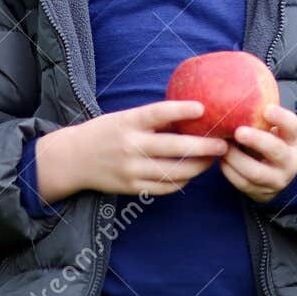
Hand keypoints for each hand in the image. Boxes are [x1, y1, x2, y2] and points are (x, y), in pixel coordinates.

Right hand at [36, 100, 228, 200]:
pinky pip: (165, 187)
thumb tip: (191, 115)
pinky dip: (182, 180)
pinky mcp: (132, 187)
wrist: (74, 159)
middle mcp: (130, 145)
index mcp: (128, 122)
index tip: (203, 108)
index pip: (158, 113)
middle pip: (173, 147)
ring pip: (173, 171)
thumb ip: (153, 120)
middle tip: (222, 144)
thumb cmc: (106, 132)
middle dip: (202, 147)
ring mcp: (131, 169)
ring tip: (212, 159)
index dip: (181, 110)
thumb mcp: (125, 118)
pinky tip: (192, 173)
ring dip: (198, 166)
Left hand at [219, 104, 296, 202]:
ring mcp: (276, 180)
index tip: (266, 109)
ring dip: (235, 158)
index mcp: (291, 139)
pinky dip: (229, 171)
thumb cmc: (268, 142)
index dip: (281, 118)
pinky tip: (220, 159)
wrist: (276, 177)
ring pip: (255, 172)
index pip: (292, 126)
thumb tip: (234, 86)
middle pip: (276, 151)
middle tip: (238, 131)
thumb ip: (260, 116)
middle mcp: (289, 161)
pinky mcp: (261, 193)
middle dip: (257, 141)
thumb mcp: (273, 130)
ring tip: (222, 146)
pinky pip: (242, 183)